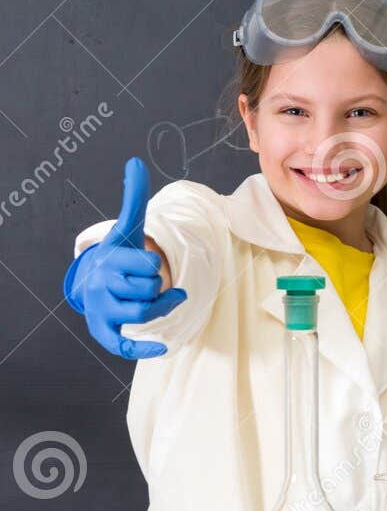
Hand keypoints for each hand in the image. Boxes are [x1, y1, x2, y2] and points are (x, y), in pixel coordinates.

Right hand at [62, 157, 185, 358]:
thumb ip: (134, 197)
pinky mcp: (106, 332)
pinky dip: (142, 348)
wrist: (98, 280)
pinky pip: (123, 345)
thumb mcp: (127, 227)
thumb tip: (135, 161)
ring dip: (162, 306)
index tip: (148, 261)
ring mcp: (103, 310)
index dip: (155, 263)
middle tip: (148, 279)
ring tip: (165, 298)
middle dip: (157, 284)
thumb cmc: (120, 254)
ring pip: (144, 313)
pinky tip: (162, 347)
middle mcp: (102, 286)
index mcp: (109, 260)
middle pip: (149, 289)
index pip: (149, 265)